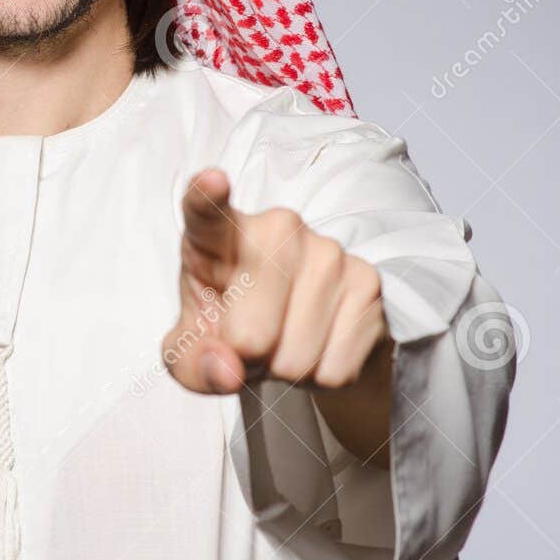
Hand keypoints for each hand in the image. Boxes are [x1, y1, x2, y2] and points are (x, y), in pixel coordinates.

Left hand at [163, 168, 391, 399]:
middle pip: (252, 338)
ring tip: (285, 340)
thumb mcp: (192, 352)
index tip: (211, 181)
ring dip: (287, 371)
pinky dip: (321, 377)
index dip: (206, 197)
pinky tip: (318, 345)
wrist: (299, 332)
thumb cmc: (230, 327)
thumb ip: (191, 363)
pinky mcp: (368, 281)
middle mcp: (276, 228)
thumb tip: (229, 370)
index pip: (206, 211)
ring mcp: (328, 250)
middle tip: (251, 343)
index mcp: (215, 236)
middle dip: (248, 362)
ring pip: (297, 361)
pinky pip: (335, 370)